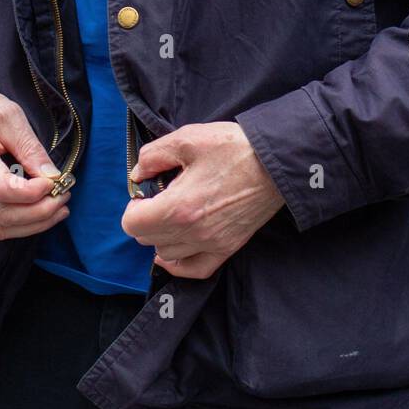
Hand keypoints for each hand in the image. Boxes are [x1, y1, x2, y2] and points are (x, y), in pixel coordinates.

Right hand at [0, 89, 69, 239]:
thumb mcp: (8, 114)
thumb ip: (30, 146)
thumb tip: (52, 175)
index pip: (1, 189)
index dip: (32, 192)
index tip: (54, 181)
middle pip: (4, 214)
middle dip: (41, 211)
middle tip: (64, 195)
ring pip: (1, 228)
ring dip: (35, 223)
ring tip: (59, 206)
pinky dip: (21, 226)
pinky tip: (40, 212)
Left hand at [121, 121, 285, 279]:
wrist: (276, 163)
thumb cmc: (233, 148)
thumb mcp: (187, 139)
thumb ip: (153, 156)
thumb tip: (138, 174)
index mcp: (179, 207)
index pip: (133, 224)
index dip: (133, 206)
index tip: (146, 191)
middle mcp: (193, 233)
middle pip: (147, 239)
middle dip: (144, 218)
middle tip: (159, 197)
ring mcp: (212, 244)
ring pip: (167, 254)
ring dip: (161, 236)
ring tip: (171, 214)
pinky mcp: (228, 248)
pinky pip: (194, 270)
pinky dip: (179, 263)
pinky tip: (175, 248)